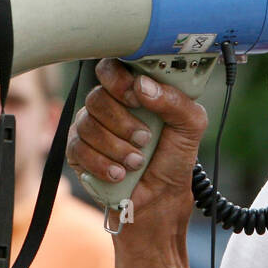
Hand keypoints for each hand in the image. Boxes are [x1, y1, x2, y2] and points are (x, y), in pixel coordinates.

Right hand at [66, 58, 207, 229]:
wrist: (160, 200)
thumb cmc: (173, 159)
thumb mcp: (190, 126)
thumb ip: (175, 101)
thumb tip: (143, 85)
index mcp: (134, 91)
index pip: (111, 67)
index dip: (118, 80)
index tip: (135, 97)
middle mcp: (109, 105)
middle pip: (97, 97)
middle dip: (122, 122)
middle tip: (144, 139)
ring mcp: (90, 128)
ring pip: (87, 124)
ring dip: (116, 147)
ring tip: (136, 162)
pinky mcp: (77, 152)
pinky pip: (79, 149)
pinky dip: (102, 164)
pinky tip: (119, 174)